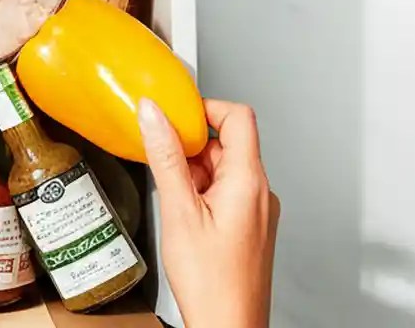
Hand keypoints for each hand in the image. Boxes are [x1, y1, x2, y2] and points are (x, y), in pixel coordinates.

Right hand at [139, 98, 280, 327]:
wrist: (228, 326)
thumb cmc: (212, 282)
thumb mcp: (178, 212)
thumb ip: (166, 158)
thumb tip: (154, 116)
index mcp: (249, 181)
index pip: (239, 117)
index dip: (206, 107)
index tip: (175, 113)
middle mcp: (260, 192)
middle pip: (227, 142)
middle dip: (190, 145)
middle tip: (162, 159)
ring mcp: (256, 210)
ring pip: (223, 168)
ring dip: (193, 171)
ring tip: (171, 197)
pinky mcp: (249, 225)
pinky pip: (225, 191)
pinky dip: (200, 191)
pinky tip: (181, 212)